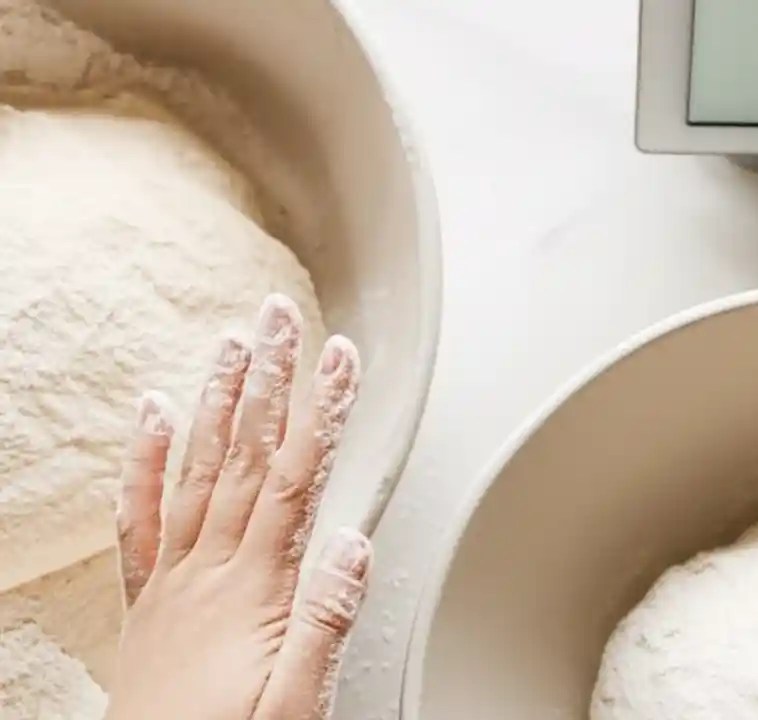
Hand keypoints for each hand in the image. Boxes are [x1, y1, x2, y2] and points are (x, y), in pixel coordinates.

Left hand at [107, 294, 367, 719]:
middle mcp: (209, 571)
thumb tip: (352, 541)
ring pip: (197, 470)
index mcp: (254, 590)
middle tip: (279, 317)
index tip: (339, 359)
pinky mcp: (149, 599)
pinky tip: (154, 417)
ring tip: (232, 345)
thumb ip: (324, 619)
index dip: (321, 412)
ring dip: (218, 403)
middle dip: (269, 381)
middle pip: (245, 455)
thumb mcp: (298, 701)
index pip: (295, 480)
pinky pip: (141, 517)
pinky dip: (145, 462)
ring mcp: (174, 580)